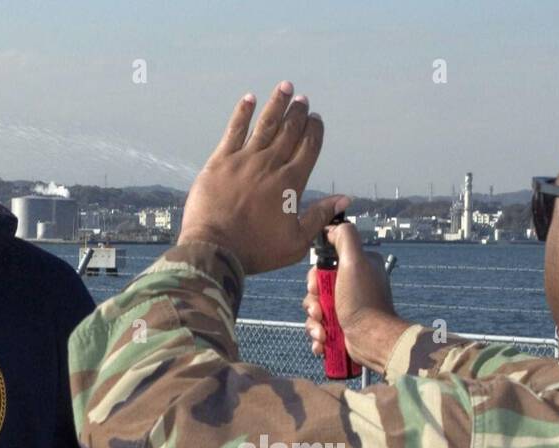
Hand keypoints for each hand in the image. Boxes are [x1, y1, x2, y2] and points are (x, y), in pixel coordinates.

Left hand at [176, 81, 348, 274]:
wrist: (214, 249)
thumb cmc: (256, 250)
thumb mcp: (296, 241)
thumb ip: (320, 216)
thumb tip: (344, 199)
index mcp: (290, 183)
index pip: (308, 148)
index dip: (314, 131)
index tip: (317, 119)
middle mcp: (270, 165)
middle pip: (289, 131)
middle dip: (298, 113)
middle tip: (303, 100)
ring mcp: (244, 160)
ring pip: (265, 124)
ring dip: (277, 104)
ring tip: (285, 88)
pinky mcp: (220, 161)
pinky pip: (234, 130)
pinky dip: (243, 112)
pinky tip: (250, 99)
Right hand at [303, 222, 410, 371]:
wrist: (371, 340)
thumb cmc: (362, 302)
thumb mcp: (355, 260)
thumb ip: (345, 237)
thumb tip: (332, 228)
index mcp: (358, 267)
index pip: (324, 265)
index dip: (314, 277)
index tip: (316, 286)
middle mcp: (353, 286)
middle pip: (317, 290)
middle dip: (313, 303)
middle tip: (319, 312)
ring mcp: (348, 308)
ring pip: (316, 311)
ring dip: (314, 323)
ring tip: (323, 332)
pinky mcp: (343, 328)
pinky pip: (320, 329)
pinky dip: (318, 337)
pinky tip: (323, 342)